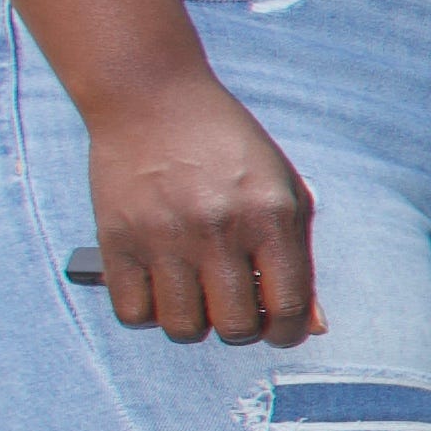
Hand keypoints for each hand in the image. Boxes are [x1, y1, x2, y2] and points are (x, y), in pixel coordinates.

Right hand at [79, 74, 321, 343]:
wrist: (150, 97)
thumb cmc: (227, 145)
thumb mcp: (282, 188)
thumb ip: (300, 256)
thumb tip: (314, 325)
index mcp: (269, 215)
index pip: (287, 307)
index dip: (287, 333)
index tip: (279, 329)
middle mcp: (218, 228)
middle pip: (235, 327)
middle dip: (242, 328)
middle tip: (235, 307)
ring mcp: (163, 235)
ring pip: (183, 328)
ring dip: (195, 323)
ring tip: (197, 296)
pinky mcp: (116, 239)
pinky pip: (133, 313)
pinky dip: (149, 312)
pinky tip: (160, 287)